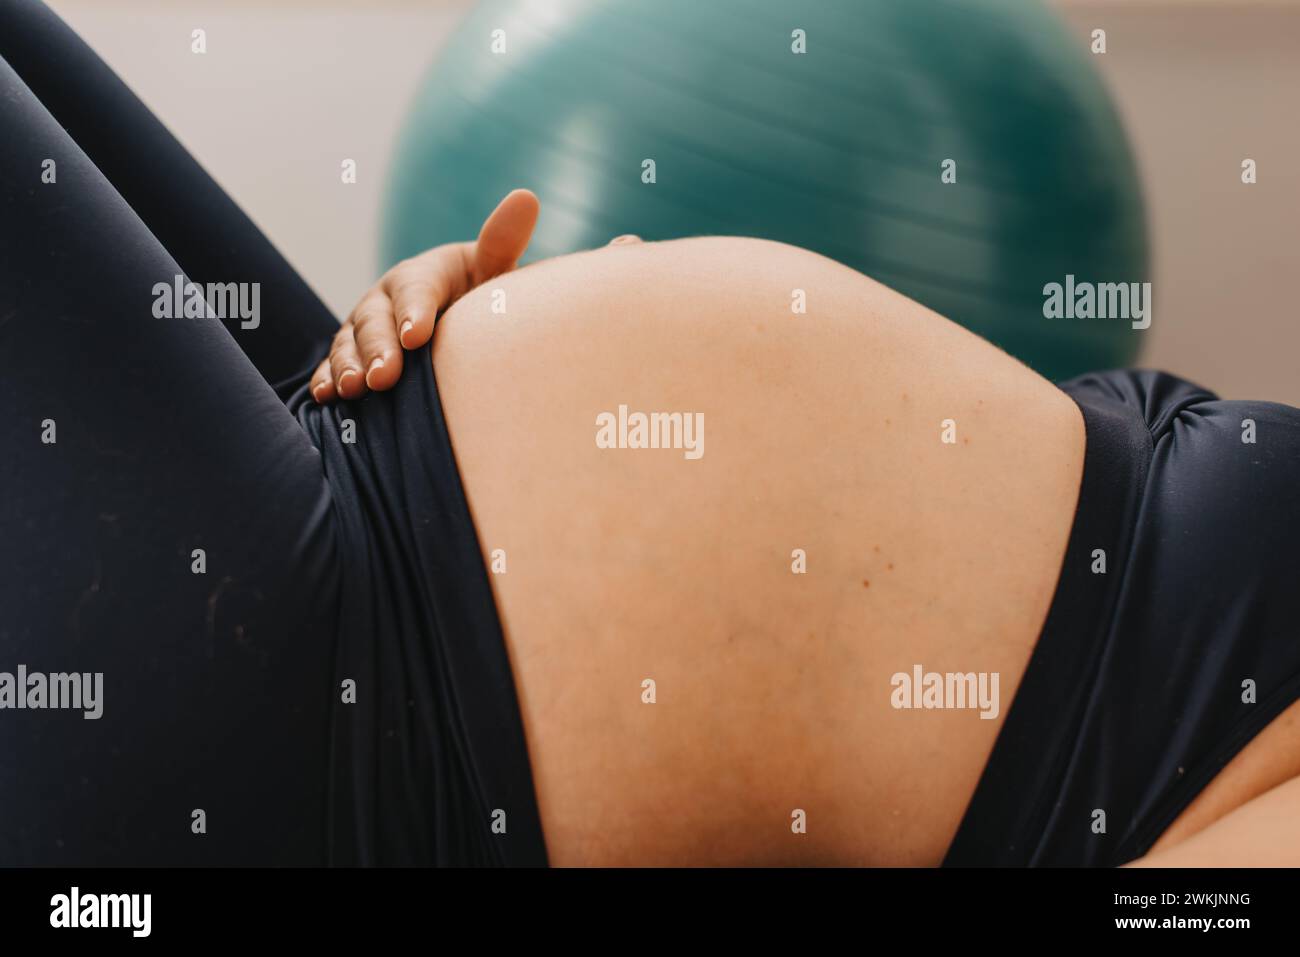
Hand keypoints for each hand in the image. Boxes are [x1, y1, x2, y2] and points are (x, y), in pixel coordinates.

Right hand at [311, 188, 539, 402]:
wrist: (461, 321)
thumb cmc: (480, 294)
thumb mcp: (492, 269)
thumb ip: (502, 241)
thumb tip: (526, 198)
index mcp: (422, 275)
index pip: (416, 289)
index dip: (414, 311)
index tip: (416, 336)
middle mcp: (386, 298)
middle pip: (375, 319)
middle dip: (377, 348)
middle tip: (383, 376)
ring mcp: (365, 327)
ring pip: (349, 343)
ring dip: (347, 365)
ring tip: (352, 389)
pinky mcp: (352, 355)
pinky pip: (332, 366)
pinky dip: (326, 379)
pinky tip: (325, 396)